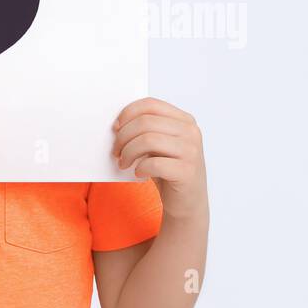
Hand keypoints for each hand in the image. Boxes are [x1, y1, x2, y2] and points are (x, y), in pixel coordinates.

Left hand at [112, 97, 207, 221]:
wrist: (188, 203)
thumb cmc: (169, 171)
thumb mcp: (160, 146)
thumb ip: (147, 131)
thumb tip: (118, 125)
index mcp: (185, 120)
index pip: (151, 104)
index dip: (128, 113)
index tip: (116, 128)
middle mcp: (191, 132)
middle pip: (145, 122)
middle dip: (123, 136)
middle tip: (116, 151)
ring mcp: (191, 151)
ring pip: (147, 140)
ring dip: (128, 152)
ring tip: (124, 163)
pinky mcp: (187, 172)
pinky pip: (154, 163)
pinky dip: (140, 168)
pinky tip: (139, 173)